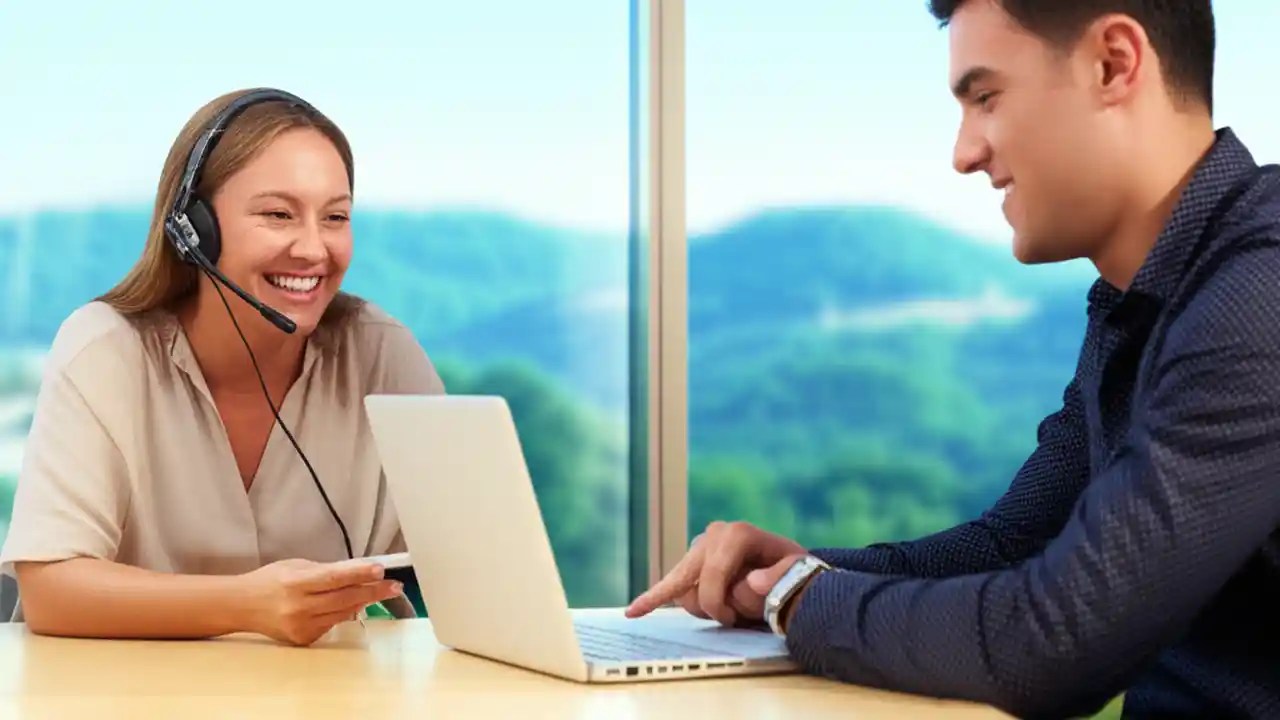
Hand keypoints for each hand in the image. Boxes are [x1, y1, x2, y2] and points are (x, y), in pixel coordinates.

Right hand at [238, 559, 402, 645]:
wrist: (243, 606)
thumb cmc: (271, 580)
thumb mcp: (297, 566)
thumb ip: (327, 570)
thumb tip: (359, 572)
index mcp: (296, 583)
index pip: (334, 578)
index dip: (359, 574)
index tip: (380, 570)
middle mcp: (299, 607)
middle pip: (344, 599)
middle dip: (373, 591)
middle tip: (395, 585)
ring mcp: (301, 626)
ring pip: (342, 614)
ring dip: (363, 602)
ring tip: (380, 591)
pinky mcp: (303, 639)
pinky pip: (332, 624)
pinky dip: (343, 613)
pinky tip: (351, 605)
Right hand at [624, 521, 805, 625]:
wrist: (787, 566)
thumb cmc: (792, 572)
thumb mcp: (797, 572)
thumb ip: (781, 578)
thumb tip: (753, 582)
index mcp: (736, 534)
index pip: (713, 575)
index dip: (718, 602)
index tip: (731, 619)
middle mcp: (714, 534)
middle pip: (691, 579)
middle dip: (708, 604)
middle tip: (731, 619)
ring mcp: (700, 546)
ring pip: (681, 587)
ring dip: (703, 605)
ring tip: (733, 604)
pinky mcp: (693, 559)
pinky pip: (670, 583)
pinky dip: (654, 598)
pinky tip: (633, 611)